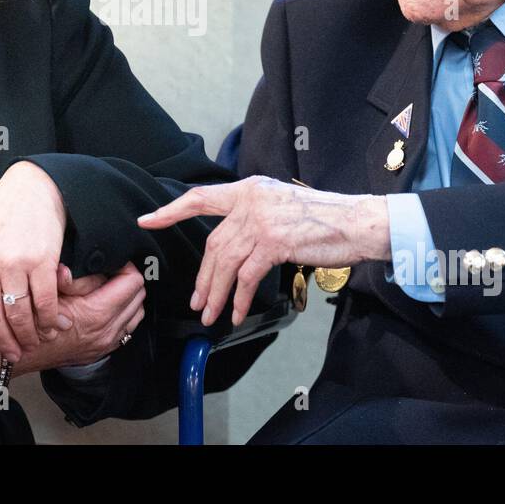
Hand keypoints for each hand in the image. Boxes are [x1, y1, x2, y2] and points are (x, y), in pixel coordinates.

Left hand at [0, 161, 67, 363]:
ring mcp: (13, 261)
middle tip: (13, 355)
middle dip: (4, 345)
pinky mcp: (41, 258)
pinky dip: (48, 320)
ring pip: (18, 314)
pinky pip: (44, 301)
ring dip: (28, 336)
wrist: (31, 188)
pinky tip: (51, 326)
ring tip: (33, 342)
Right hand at [13, 262, 146, 374]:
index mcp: (97, 314)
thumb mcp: (50, 292)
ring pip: (136, 313)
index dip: (125, 266)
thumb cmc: (31, 323)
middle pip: (138, 296)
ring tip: (110, 286)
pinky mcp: (102, 350)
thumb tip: (91, 262)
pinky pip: (126, 328)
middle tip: (112, 269)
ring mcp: (106, 344)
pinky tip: (107, 304)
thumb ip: (74, 277)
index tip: (114, 259)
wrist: (20, 355)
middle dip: (128, 279)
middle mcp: (106, 331)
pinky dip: (123, 314)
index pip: (133, 282)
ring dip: (127, 297)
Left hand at [137, 176, 388, 326]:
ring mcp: (262, 221)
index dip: (171, 210)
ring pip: (226, 263)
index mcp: (249, 189)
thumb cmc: (324, 218)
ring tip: (212, 314)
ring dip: (217, 293)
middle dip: (203, 277)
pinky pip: (247, 277)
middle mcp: (251, 201)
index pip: (201, 198)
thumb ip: (254, 215)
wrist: (357, 222)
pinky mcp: (274, 242)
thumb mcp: (281, 204)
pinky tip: (239, 313)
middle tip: (198, 301)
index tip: (147, 220)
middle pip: (213, 243)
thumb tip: (233, 243)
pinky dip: (240, 299)